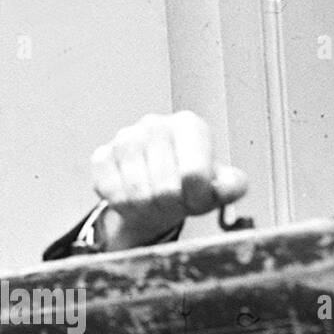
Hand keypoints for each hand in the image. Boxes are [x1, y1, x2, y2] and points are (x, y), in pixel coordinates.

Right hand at [90, 110, 248, 249]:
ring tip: (156, 202)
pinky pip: (113, 195)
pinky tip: (134, 197)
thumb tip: (231, 186)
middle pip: (165, 189)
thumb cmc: (193, 186)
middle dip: (172, 207)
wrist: (159, 191)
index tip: (197, 198)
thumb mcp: (220, 187)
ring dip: (149, 210)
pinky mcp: (101, 156)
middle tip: (174, 204)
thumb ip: (232, 186)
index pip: (193, 174)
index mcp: (189, 125)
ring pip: (138, 195)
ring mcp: (125, 137)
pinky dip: (125, 207)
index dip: (196, 198)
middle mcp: (155, 123)